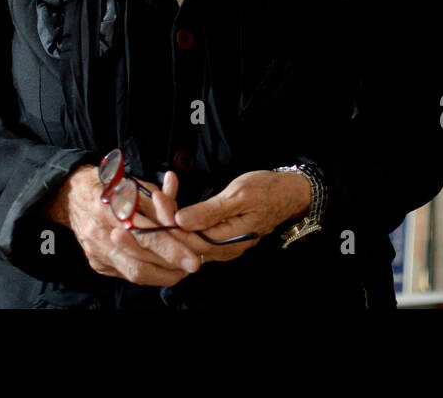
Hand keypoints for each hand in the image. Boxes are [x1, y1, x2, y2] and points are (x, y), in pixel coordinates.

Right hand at [46, 166, 202, 286]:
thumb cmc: (108, 186)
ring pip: (134, 272)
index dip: (171, 249)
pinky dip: (147, 273)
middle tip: (192, 265)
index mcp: (110, 207)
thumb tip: (182, 215)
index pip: (146, 234)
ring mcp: (96, 251)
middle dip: (171, 265)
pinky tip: (162, 268)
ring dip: (162, 273)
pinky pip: (126, 274)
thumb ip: (161, 201)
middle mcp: (100, 232)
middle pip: (141, 259)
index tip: (192, 258)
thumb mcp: (136, 184)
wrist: (72, 195)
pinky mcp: (96, 262)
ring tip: (181, 269)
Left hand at [172, 170, 311, 263]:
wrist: (287, 194)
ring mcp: (220, 246)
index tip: (158, 199)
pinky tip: (172, 204)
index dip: (169, 221)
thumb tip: (181, 220)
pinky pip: (193, 234)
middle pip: (183, 244)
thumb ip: (210, 211)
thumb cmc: (265, 191)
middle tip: (155, 197)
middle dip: (164, 222)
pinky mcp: (218, 238)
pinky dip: (180, 220)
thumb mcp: (239, 195)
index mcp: (228, 242)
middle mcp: (222, 250)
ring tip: (159, 198)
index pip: (188, 240)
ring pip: (186, 240)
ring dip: (170, 221)